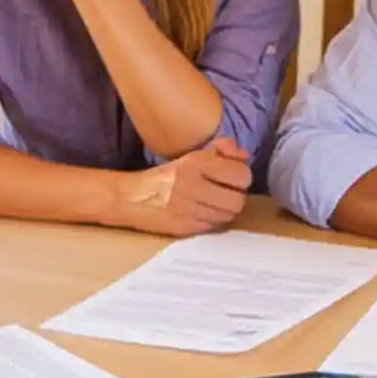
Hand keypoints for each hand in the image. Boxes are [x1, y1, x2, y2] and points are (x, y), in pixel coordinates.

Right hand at [121, 138, 252, 236]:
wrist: (131, 198)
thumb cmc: (166, 177)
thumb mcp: (193, 155)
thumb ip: (223, 150)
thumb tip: (245, 156)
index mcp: (196, 162)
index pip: (241, 175)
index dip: (242, 178)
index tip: (234, 179)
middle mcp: (192, 184)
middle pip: (238, 200)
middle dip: (236, 197)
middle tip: (226, 194)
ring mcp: (188, 208)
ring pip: (228, 216)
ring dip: (225, 211)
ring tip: (214, 204)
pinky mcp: (184, 227)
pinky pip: (213, 226)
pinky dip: (212, 220)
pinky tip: (202, 212)